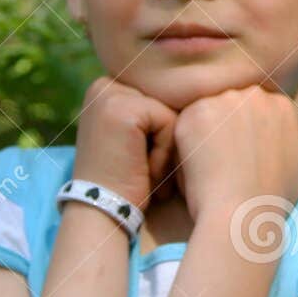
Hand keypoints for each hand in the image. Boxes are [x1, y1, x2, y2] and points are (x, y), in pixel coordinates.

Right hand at [73, 76, 179, 210]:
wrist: (100, 211)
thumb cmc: (125, 180)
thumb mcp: (135, 137)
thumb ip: (151, 112)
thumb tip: (197, 96)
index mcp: (106, 87)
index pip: (160, 99)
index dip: (161, 134)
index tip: (141, 161)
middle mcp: (105, 85)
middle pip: (167, 103)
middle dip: (166, 141)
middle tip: (144, 170)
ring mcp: (111, 95)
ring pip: (170, 114)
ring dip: (167, 149)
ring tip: (146, 172)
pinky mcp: (124, 110)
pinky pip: (169, 123)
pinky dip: (164, 153)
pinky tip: (144, 171)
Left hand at [170, 86, 297, 227]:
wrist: (243, 214)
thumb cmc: (274, 197)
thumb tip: (295, 120)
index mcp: (283, 105)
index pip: (258, 111)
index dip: (247, 137)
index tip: (244, 160)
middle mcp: (256, 95)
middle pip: (234, 106)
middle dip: (227, 130)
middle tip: (226, 165)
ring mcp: (225, 100)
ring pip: (209, 112)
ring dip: (206, 134)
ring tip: (212, 168)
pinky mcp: (197, 112)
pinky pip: (187, 124)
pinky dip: (186, 145)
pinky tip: (197, 168)